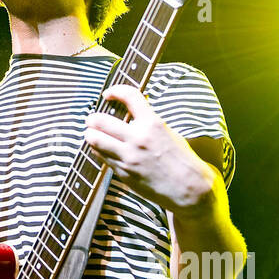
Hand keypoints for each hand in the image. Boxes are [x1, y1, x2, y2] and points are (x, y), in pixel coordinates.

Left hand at [83, 84, 215, 215]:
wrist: (187, 188)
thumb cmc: (180, 158)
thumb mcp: (167, 131)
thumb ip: (147, 120)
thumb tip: (129, 109)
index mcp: (152, 124)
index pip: (129, 96)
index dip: (115, 91)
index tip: (108, 94)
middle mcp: (138, 139)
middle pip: (99, 121)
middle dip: (93, 118)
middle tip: (93, 119)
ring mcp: (128, 157)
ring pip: (94, 140)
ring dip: (90, 134)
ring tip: (92, 133)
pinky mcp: (123, 172)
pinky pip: (101, 157)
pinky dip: (98, 150)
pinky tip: (102, 148)